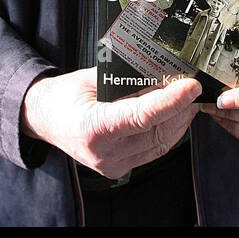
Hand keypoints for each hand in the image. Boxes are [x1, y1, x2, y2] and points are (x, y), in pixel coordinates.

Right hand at [20, 67, 200, 179]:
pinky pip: (154, 150)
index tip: (192, 87)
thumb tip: (162, 70)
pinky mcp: (119, 168)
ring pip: (161, 143)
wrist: (44, 118)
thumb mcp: (92, 78)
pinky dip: (169, 131)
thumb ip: (127, 78)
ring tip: (188, 98)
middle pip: (157, 130)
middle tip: (194, 85)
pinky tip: (175, 114)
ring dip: (179, 120)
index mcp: (94, 128)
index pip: (143, 116)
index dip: (172, 101)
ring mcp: (112, 164)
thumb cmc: (65, 95)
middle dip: (182, 107)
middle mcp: (104, 153)